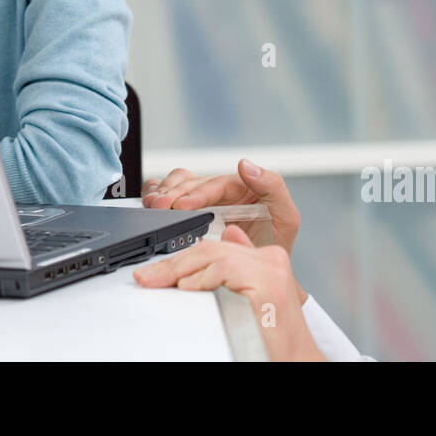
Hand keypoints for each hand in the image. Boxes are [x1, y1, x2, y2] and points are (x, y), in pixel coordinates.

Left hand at [133, 225, 325, 360]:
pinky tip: (185, 287)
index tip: (155, 272)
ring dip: (177, 269)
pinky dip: (201, 278)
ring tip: (157, 281)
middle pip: (211, 249)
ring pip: (213, 255)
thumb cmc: (272, 338)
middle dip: (172, 264)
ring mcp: (271, 268)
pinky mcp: (267, 283)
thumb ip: (231, 274)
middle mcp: (270, 258)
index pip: (215, 248)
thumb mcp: (246, 300)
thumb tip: (208, 254)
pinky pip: (225, 269)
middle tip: (146, 277)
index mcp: (266, 258)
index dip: (181, 258)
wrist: (297, 361)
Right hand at [141, 159, 300, 255]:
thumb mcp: (286, 216)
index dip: (198, 193)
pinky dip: (157, 192)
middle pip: (191, 182)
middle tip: (160, 206)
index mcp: (242, 187)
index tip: (183, 204)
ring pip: (177, 182)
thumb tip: (247, 165)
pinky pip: (170, 192)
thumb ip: (273, 188)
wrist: (263, 271)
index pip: (216, 184)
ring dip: (163, 190)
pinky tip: (150, 201)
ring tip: (153, 204)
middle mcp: (220, 189)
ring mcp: (204, 198)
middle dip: (174, 193)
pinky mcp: (190, 209)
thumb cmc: (274, 244)